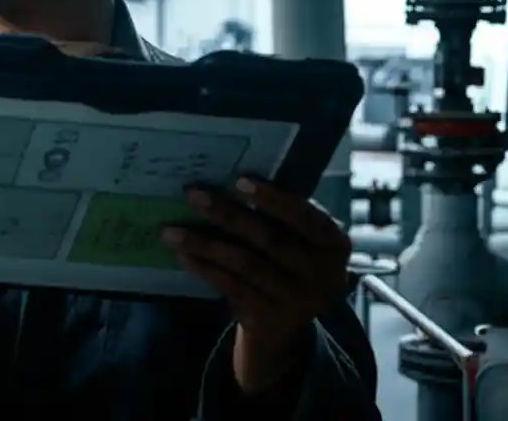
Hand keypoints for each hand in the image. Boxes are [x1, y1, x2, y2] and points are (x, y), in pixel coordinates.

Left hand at [162, 177, 350, 392]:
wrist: (285, 328)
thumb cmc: (287, 265)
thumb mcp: (299, 243)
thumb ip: (278, 218)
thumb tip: (226, 182)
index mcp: (334, 246)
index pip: (306, 217)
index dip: (274, 199)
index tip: (239, 180)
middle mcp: (323, 275)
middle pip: (270, 239)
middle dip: (228, 214)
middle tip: (192, 195)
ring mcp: (297, 301)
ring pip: (245, 264)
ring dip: (205, 243)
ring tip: (172, 230)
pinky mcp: (270, 318)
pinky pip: (231, 287)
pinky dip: (205, 268)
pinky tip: (183, 254)